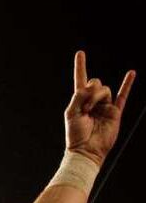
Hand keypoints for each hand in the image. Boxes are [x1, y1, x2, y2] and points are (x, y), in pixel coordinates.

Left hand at [64, 50, 134, 165]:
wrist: (87, 149)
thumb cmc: (76, 134)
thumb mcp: (71, 113)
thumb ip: (79, 96)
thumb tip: (90, 86)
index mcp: (79, 100)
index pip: (80, 79)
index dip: (80, 66)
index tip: (80, 53)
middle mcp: (92, 101)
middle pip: (95, 83)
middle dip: (90, 92)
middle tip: (85, 106)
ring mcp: (104, 106)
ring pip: (104, 89)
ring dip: (96, 97)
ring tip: (90, 111)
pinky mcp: (115, 112)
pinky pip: (122, 95)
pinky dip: (127, 84)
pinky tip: (131, 73)